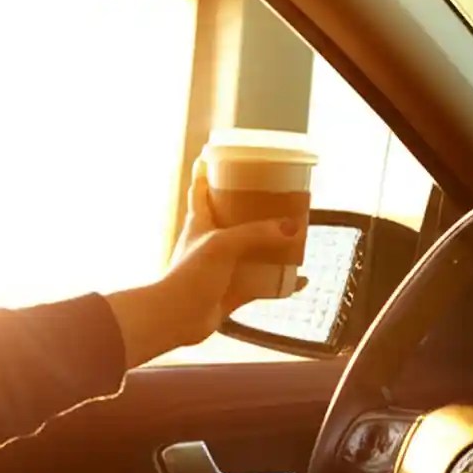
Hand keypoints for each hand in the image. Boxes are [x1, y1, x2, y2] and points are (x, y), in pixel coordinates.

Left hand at [107, 160, 305, 366]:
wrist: (174, 319)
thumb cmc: (188, 276)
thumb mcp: (223, 245)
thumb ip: (257, 234)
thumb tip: (292, 227)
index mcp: (200, 222)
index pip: (202, 188)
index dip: (208, 169)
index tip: (220, 154)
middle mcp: (210, 242)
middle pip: (232, 216)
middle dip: (253, 207)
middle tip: (278, 196)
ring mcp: (221, 268)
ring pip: (250, 250)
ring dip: (271, 244)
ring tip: (294, 235)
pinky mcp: (231, 292)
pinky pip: (260, 283)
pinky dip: (279, 281)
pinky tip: (298, 280)